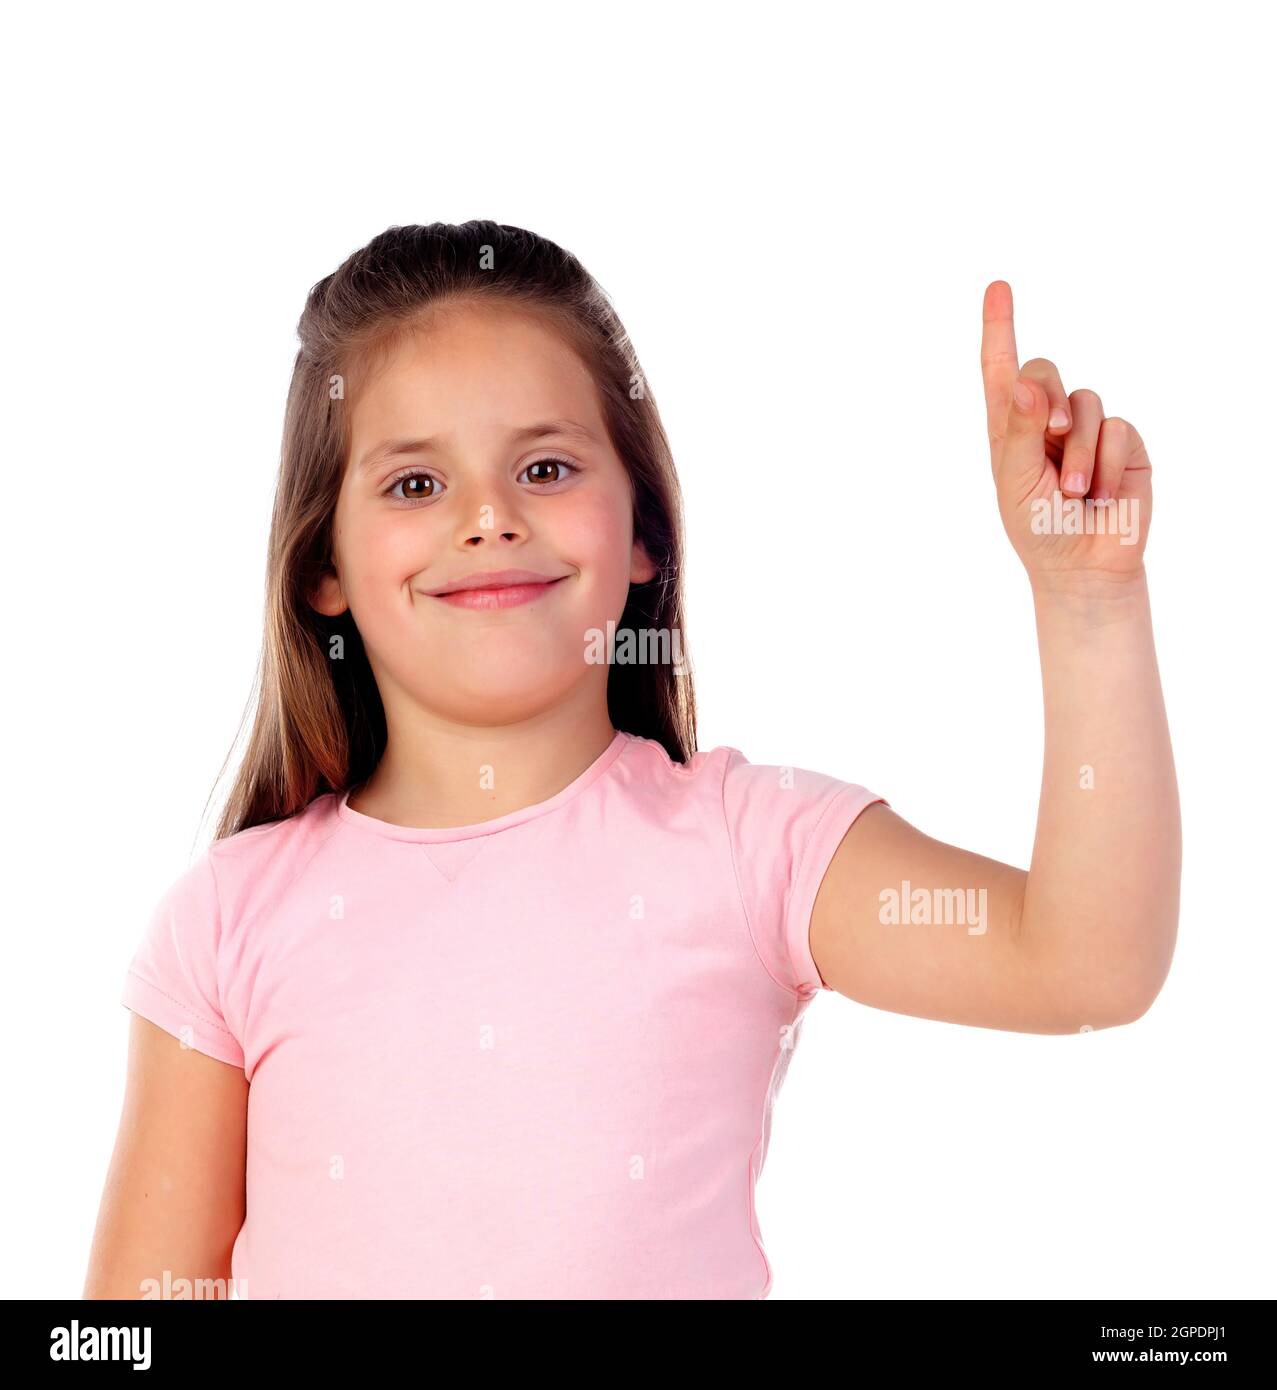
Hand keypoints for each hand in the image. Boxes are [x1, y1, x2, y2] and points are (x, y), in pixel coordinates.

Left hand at [980, 281, 1151, 590]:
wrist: (1084, 566)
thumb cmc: (1038, 528)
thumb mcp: (1016, 481)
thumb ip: (1019, 429)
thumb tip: (1023, 378)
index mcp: (1010, 428)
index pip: (1001, 370)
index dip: (1000, 328)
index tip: (998, 287)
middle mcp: (1048, 420)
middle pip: (1045, 369)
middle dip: (1047, 399)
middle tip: (1052, 438)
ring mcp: (1089, 429)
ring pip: (1085, 403)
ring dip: (1080, 453)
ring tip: (1077, 493)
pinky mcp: (1125, 443)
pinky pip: (1119, 429)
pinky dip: (1107, 464)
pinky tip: (1103, 494)